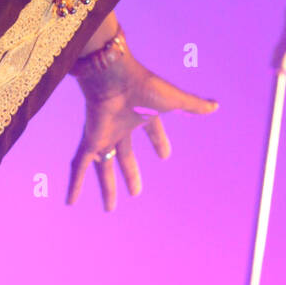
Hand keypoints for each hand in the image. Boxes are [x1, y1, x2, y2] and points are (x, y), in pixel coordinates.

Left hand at [65, 46, 218, 211]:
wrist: (114, 75)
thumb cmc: (144, 85)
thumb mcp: (174, 100)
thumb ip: (194, 105)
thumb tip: (216, 106)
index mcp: (142, 114)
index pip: (152, 131)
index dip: (159, 143)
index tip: (165, 155)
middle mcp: (122, 126)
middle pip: (125, 155)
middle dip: (130, 172)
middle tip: (136, 192)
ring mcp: (104, 134)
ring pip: (103, 166)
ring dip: (106, 187)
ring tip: (110, 209)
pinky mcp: (90, 139)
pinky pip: (78, 165)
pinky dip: (74, 183)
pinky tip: (69, 202)